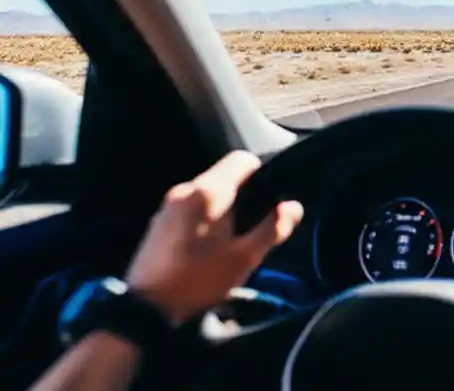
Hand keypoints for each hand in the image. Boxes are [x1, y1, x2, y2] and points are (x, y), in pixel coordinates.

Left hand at [124, 151, 303, 324]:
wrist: (145, 310)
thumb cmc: (198, 280)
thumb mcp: (244, 258)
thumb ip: (273, 229)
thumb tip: (293, 206)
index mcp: (208, 192)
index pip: (243, 160)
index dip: (264, 174)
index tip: (271, 201)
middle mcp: (185, 190)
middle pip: (225, 177)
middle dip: (245, 197)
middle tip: (253, 228)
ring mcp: (168, 205)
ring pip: (208, 194)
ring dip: (225, 210)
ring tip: (231, 242)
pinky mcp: (158, 222)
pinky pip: (192, 208)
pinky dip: (206, 219)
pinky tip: (208, 248)